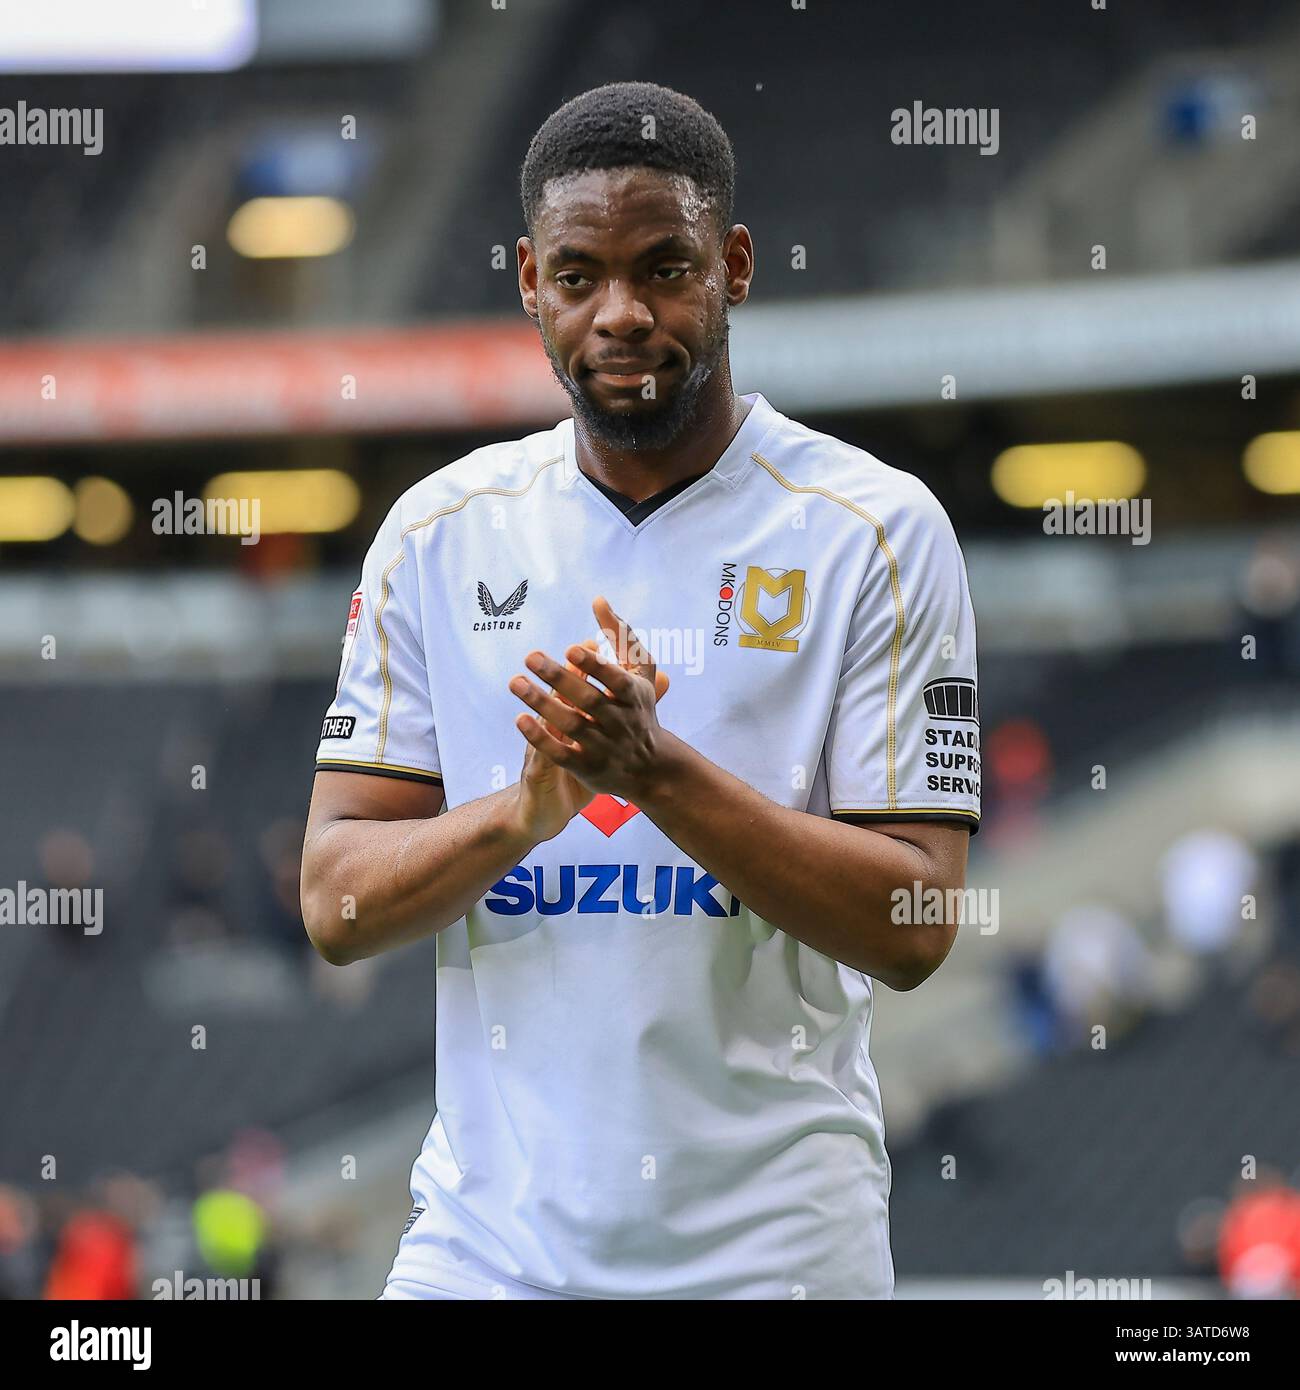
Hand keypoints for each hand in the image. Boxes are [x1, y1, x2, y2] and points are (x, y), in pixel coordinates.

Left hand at [510, 597, 670, 800]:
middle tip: (530, 656)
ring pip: (572, 725)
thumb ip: (620, 636)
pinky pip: (562, 754)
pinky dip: (541, 738)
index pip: (615, 679)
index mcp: (633, 695)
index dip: (594, 665)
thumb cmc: (641, 708)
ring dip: (542, 704)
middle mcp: (620, 721)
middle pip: (589, 700)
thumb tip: (598, 600)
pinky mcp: (588, 768)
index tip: (571, 648)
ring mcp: (604, 747)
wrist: (651, 767)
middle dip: (559, 678)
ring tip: (515, 682)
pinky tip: (519, 719)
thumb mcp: (641, 672)